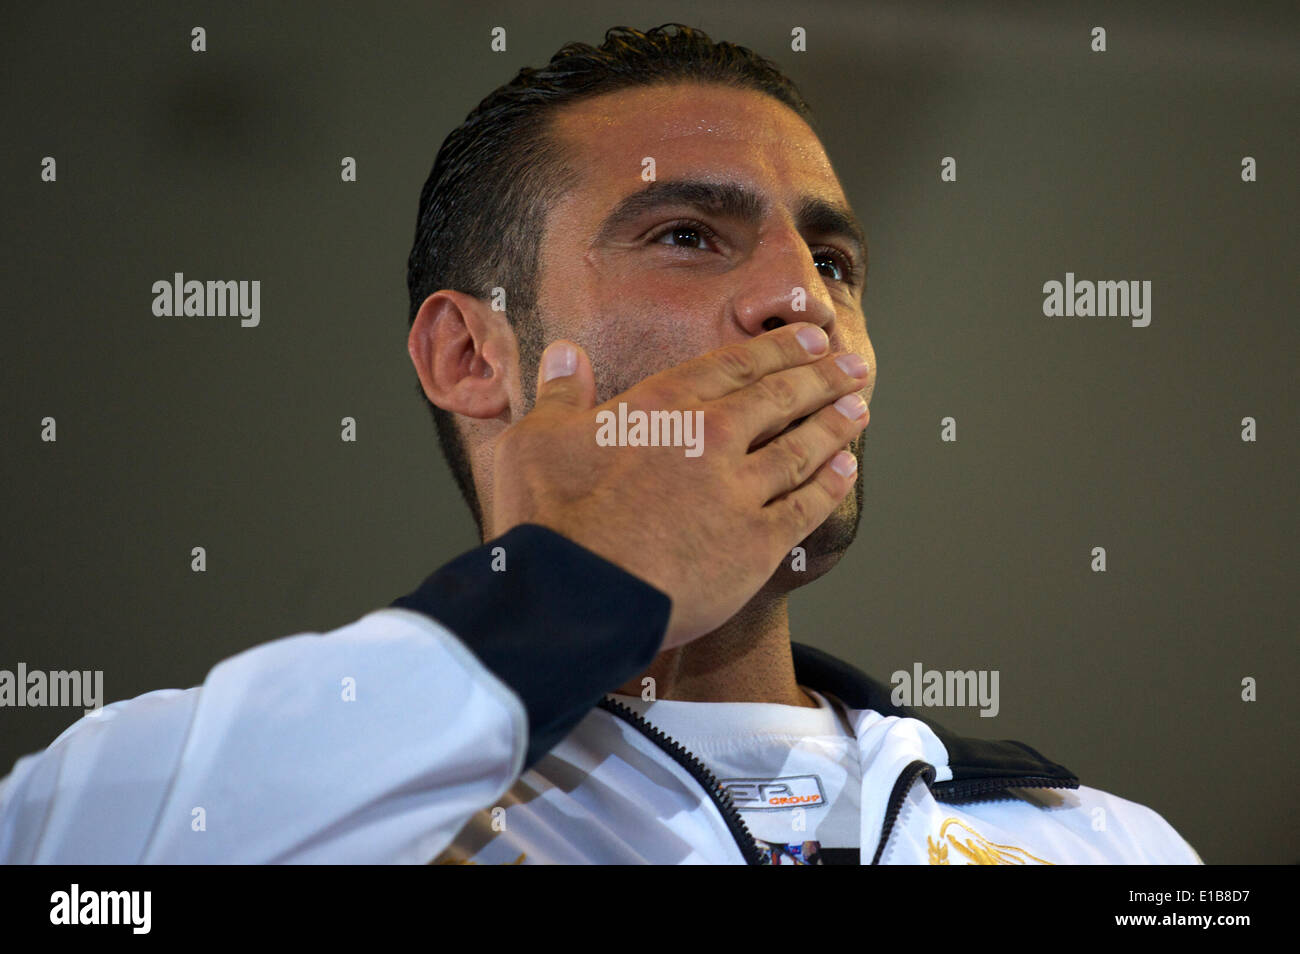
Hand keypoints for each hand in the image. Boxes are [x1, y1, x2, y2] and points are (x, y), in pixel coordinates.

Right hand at [488, 322, 870, 650]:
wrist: (575, 598)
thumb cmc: (548, 523)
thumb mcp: (534, 442)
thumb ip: (558, 394)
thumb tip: (564, 354)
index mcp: (662, 407)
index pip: (735, 365)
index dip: (778, 348)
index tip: (809, 337)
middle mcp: (710, 438)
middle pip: (782, 397)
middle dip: (823, 377)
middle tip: (853, 365)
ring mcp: (739, 492)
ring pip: (803, 447)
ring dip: (836, 424)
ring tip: (860, 408)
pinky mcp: (756, 545)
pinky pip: (806, 507)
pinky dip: (830, 485)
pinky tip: (845, 470)